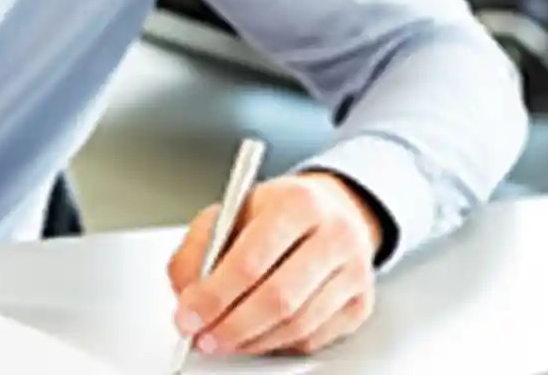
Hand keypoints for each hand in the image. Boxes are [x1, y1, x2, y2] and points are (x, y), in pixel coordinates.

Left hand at [167, 172, 383, 356]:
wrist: (334, 211)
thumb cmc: (278, 212)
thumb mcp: (232, 211)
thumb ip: (200, 247)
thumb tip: (187, 295)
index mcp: (297, 203)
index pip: (250, 260)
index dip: (214, 296)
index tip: (187, 315)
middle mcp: (333, 235)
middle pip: (278, 299)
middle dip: (231, 327)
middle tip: (202, 337)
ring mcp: (353, 272)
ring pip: (296, 326)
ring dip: (250, 341)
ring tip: (222, 338)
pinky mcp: (360, 305)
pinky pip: (312, 340)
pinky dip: (276, 344)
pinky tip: (256, 334)